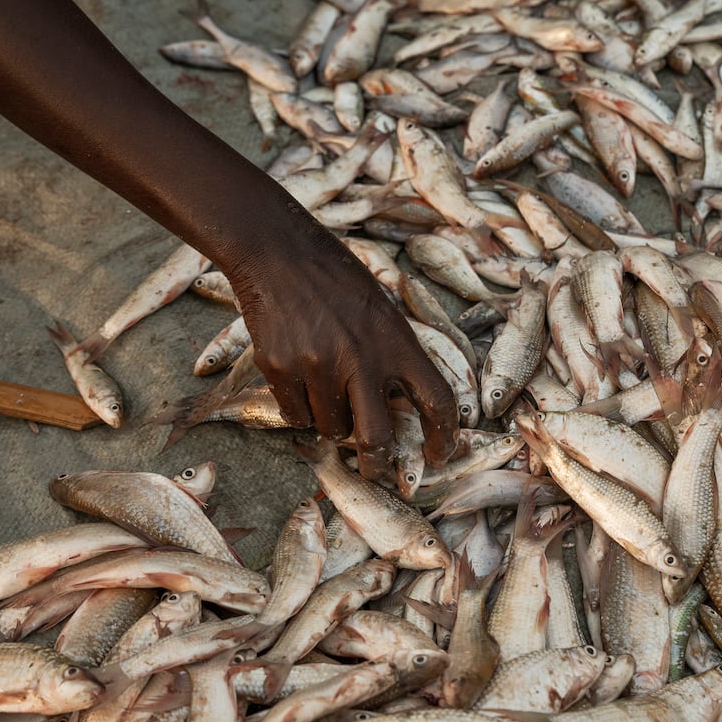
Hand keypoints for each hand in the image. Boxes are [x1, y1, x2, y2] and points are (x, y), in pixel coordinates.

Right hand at [226, 215, 457, 480]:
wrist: (277, 252)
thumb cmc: (337, 282)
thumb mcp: (383, 312)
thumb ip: (395, 358)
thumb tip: (403, 414)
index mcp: (396, 341)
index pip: (436, 399)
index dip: (444, 436)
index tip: (441, 455)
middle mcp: (360, 357)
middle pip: (375, 437)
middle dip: (376, 463)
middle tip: (374, 469)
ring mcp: (318, 365)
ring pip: (330, 428)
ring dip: (331, 422)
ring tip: (324, 386)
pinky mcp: (280, 369)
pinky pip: (296, 416)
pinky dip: (300, 409)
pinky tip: (299, 377)